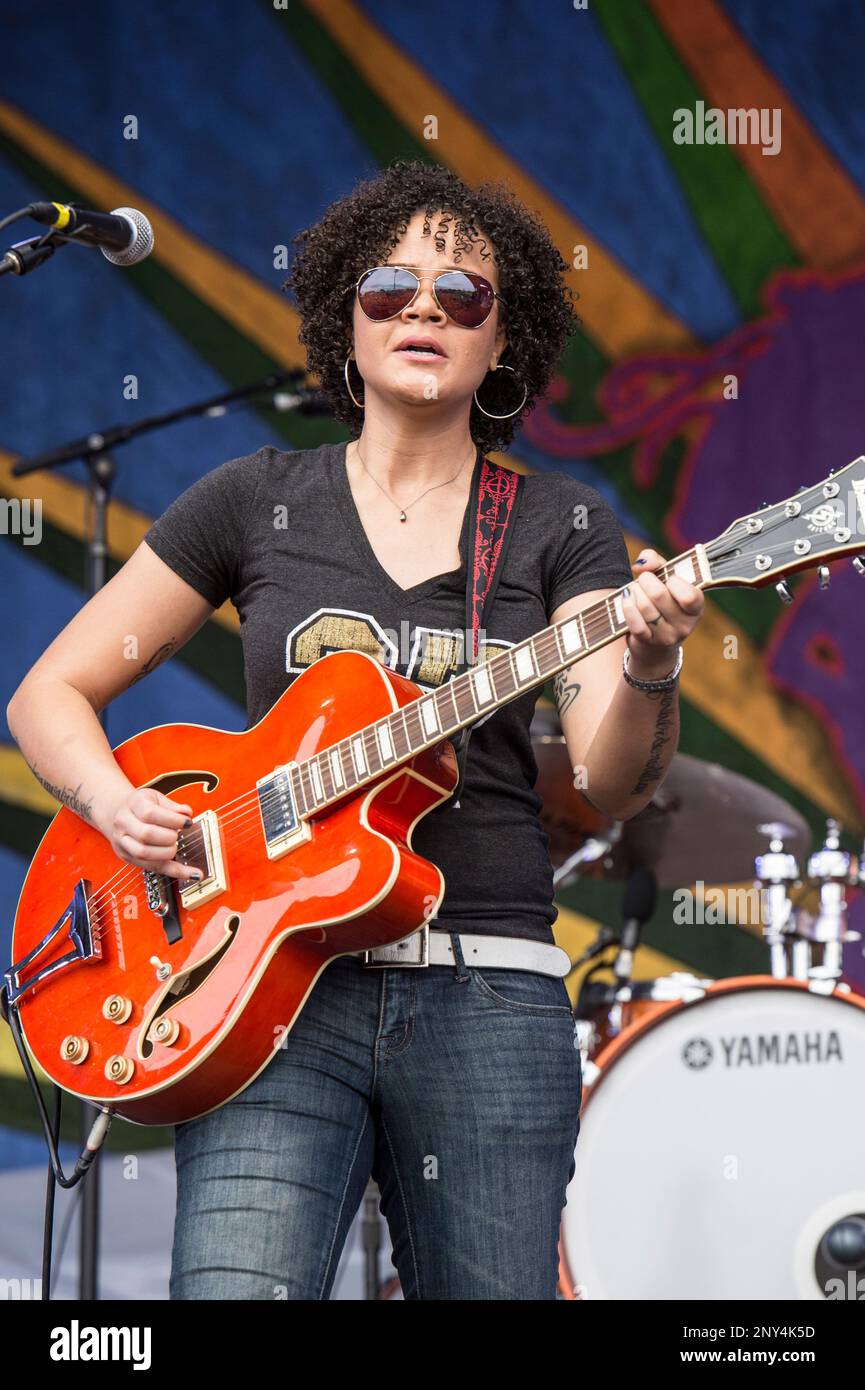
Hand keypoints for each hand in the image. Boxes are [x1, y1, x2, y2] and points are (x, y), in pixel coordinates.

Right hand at [103, 786, 201, 881]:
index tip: (187, 823)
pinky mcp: (128, 857)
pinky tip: (193, 873)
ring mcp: (123, 842)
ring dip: (167, 853)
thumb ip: (173, 806)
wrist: (117, 813)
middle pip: (146, 835)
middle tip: (177, 835)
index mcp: (133, 804)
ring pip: (144, 853)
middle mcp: (123, 823)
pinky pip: (153, 868)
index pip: (150, 814)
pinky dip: (175, 871)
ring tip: (174, 846)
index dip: (172, 820)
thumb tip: (186, 813)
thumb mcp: (156, 798)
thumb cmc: (141, 805)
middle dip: (168, 837)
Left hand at [622, 548, 703, 677]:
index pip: (689, 596)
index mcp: (696, 607)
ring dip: (635, 592)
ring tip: (635, 589)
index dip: (673, 581)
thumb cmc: (662, 602)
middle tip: (644, 579)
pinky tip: (626, 599)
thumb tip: (641, 564)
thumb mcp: (665, 579)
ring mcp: (667, 636)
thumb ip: (656, 562)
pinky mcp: (648, 642)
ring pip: (644, 606)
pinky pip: (635, 622)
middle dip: (646, 581)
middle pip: (659, 595)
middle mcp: (685, 625)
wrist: (655, 643)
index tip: (668, 578)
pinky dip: (627, 606)